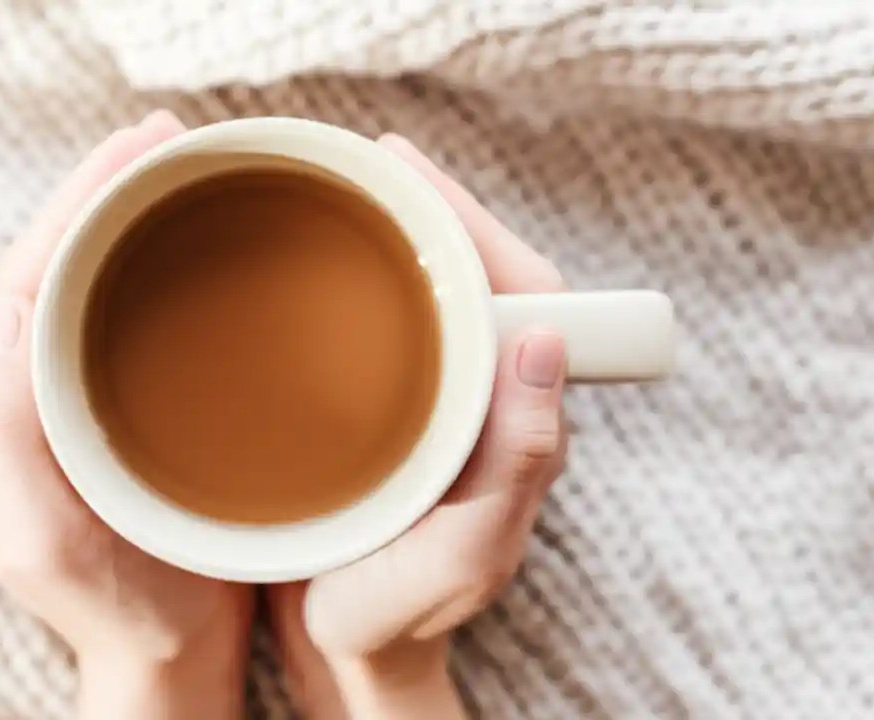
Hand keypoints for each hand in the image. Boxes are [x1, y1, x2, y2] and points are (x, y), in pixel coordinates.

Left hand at [0, 111, 253, 719]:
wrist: (164, 657)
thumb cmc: (113, 609)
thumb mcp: (39, 540)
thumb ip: (5, 444)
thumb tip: (10, 330)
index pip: (23, 282)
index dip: (69, 207)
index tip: (131, 154)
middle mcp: (22, 397)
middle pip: (53, 265)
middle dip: (98, 194)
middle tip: (163, 140)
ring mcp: (71, 401)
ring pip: (89, 282)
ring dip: (124, 218)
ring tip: (175, 167)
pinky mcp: (115, 408)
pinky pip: (123, 314)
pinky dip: (150, 262)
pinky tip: (190, 240)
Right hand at [268, 134, 569, 719]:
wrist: (348, 654)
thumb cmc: (392, 618)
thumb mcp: (451, 566)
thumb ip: (513, 471)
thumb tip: (546, 343)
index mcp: (517, 428)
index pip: (526, 296)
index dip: (475, 225)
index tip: (410, 177)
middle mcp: (492, 404)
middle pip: (485, 280)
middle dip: (436, 212)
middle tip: (369, 163)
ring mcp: (446, 406)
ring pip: (444, 296)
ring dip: (405, 237)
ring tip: (347, 190)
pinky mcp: (404, 412)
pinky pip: (405, 325)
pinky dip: (374, 279)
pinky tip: (327, 262)